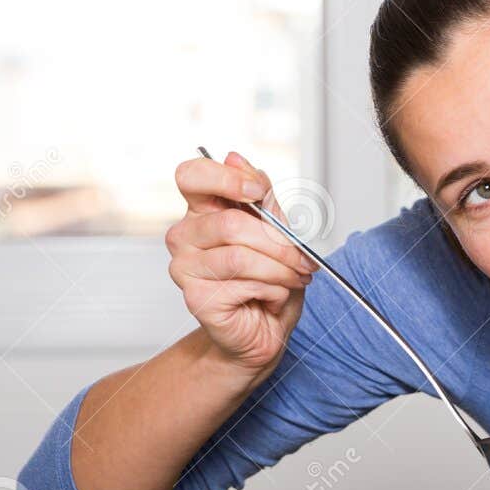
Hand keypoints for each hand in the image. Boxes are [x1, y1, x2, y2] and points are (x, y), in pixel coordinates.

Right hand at [167, 151, 315, 374]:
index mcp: (202, 211)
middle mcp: (185, 236)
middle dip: (279, 243)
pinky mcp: (196, 298)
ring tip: (295, 279)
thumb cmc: (269, 283)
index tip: (258, 192)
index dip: (225, 178)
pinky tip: (272, 296)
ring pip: (241, 256)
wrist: (264, 331)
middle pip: (231, 222)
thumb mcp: (277, 233)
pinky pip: (246, 284)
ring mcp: (185, 268)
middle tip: (303, 260)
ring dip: (281, 269)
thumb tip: (236, 158)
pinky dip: (273, 289)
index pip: (192, 176)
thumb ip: (261, 199)